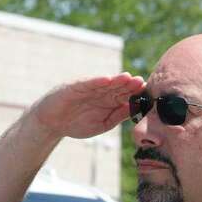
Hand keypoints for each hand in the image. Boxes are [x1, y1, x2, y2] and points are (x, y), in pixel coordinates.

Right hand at [28, 73, 145, 139]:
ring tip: (128, 77)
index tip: (149, 93)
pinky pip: (87, 83)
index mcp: (109, 101)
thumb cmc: (78, 123)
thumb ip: (119, 116)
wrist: (53, 124)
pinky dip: (96, 81)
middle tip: (142, 82)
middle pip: (118, 87)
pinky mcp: (74, 87)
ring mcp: (88, 88)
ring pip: (105, 83)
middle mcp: (100, 92)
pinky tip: (106, 79)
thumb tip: (136, 110)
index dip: (136, 94)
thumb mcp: (104, 123)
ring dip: (116, 80)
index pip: (125, 96)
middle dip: (129, 85)